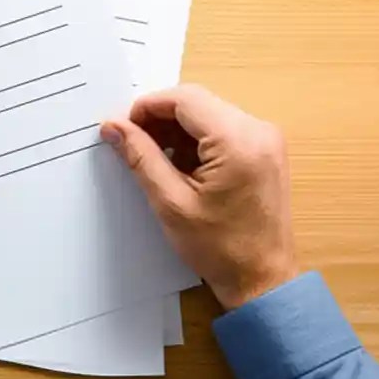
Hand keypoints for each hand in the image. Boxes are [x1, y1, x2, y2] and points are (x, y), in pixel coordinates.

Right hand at [100, 84, 297, 309]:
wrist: (263, 280)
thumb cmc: (220, 249)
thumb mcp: (171, 202)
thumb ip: (141, 157)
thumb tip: (113, 126)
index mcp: (239, 141)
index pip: (185, 99)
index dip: (148, 107)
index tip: (122, 128)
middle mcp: (258, 131)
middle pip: (197, 103)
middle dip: (160, 118)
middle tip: (131, 144)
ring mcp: (266, 139)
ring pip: (208, 114)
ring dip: (177, 130)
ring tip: (153, 159)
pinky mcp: (265, 151)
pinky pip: (223, 129)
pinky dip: (196, 140)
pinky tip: (178, 165)